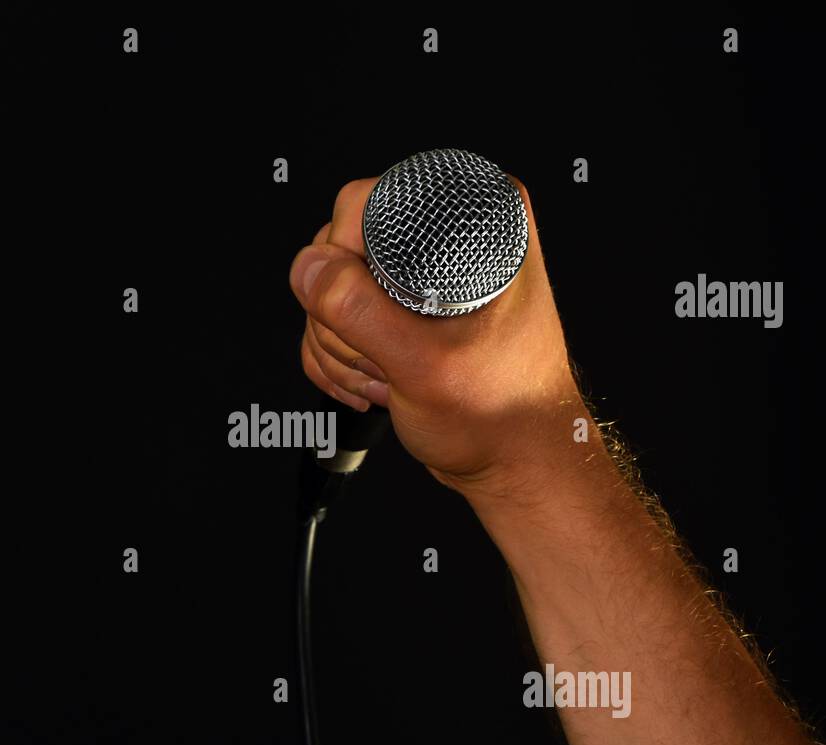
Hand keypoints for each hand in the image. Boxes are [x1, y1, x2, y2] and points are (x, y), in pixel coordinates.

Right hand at [290, 176, 584, 498]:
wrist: (515, 460)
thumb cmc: (501, 413)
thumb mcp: (425, 364)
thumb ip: (360, 312)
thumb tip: (310, 269)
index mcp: (479, 222)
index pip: (367, 203)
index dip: (349, 261)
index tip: (374, 315)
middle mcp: (449, 237)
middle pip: (338, 248)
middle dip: (345, 319)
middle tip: (388, 358)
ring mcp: (420, 275)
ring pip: (330, 289)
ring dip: (344, 347)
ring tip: (391, 376)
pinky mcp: (400, 308)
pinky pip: (335, 317)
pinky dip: (342, 359)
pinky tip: (379, 382)